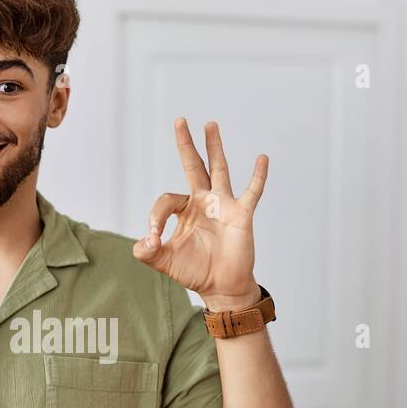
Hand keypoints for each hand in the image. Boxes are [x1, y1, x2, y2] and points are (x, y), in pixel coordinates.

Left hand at [132, 118, 268, 311]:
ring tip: (210, 124)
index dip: (155, 217)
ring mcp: (223, 205)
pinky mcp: (242, 214)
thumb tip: (145, 241)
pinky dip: (258, 176)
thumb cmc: (194, 272)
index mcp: (184, 210)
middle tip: (179, 121)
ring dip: (214, 147)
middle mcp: (203, 202)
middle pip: (194, 166)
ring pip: (219, 169)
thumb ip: (147, 252)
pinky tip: (261, 158)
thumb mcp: (163, 262)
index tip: (153, 237)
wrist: (221, 287)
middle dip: (186, 145)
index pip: (166, 201)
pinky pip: (251, 192)